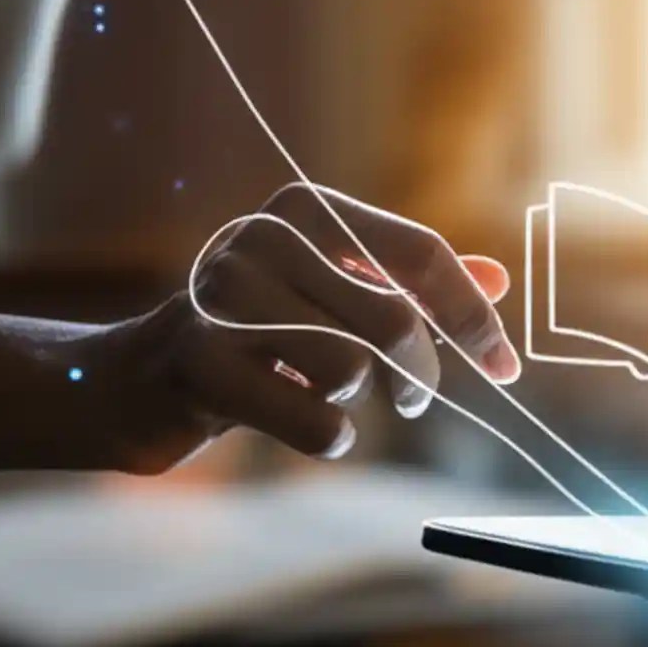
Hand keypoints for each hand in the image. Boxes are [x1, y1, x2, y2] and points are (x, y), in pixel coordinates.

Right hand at [90, 183, 519, 471]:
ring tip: (327, 396)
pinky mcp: (202, 365)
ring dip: (358, 402)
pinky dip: (331, 438)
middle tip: (415, 398)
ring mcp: (224, 298)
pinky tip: (307, 425)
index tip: (506, 367)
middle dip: (421, 373)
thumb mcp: (334, 293)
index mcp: (306, 208)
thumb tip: (502, 280)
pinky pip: (317, 420)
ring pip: (352, 370)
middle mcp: (263, 237)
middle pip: (394, 319)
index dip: (472, 316)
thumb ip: (410, 284)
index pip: (420, 254)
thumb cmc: (258, 333)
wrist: (141, 379)